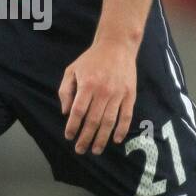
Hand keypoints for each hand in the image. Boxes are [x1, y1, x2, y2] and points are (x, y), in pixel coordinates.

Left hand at [58, 39, 137, 154]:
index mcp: (87, 85)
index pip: (78, 111)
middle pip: (93, 121)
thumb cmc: (91, 59)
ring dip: (102, 139)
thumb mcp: (72, 70)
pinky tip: (116, 139)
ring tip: (96, 150)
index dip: (73, 126)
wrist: (117, 45)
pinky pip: (126, 116)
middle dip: (85, 138)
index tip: (69, 136)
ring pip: (109, 122)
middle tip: (80, 150)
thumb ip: (65, 91)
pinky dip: (122, 130)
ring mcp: (118, 94)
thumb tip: (65, 112)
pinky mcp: (130, 95)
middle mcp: (103, 91)